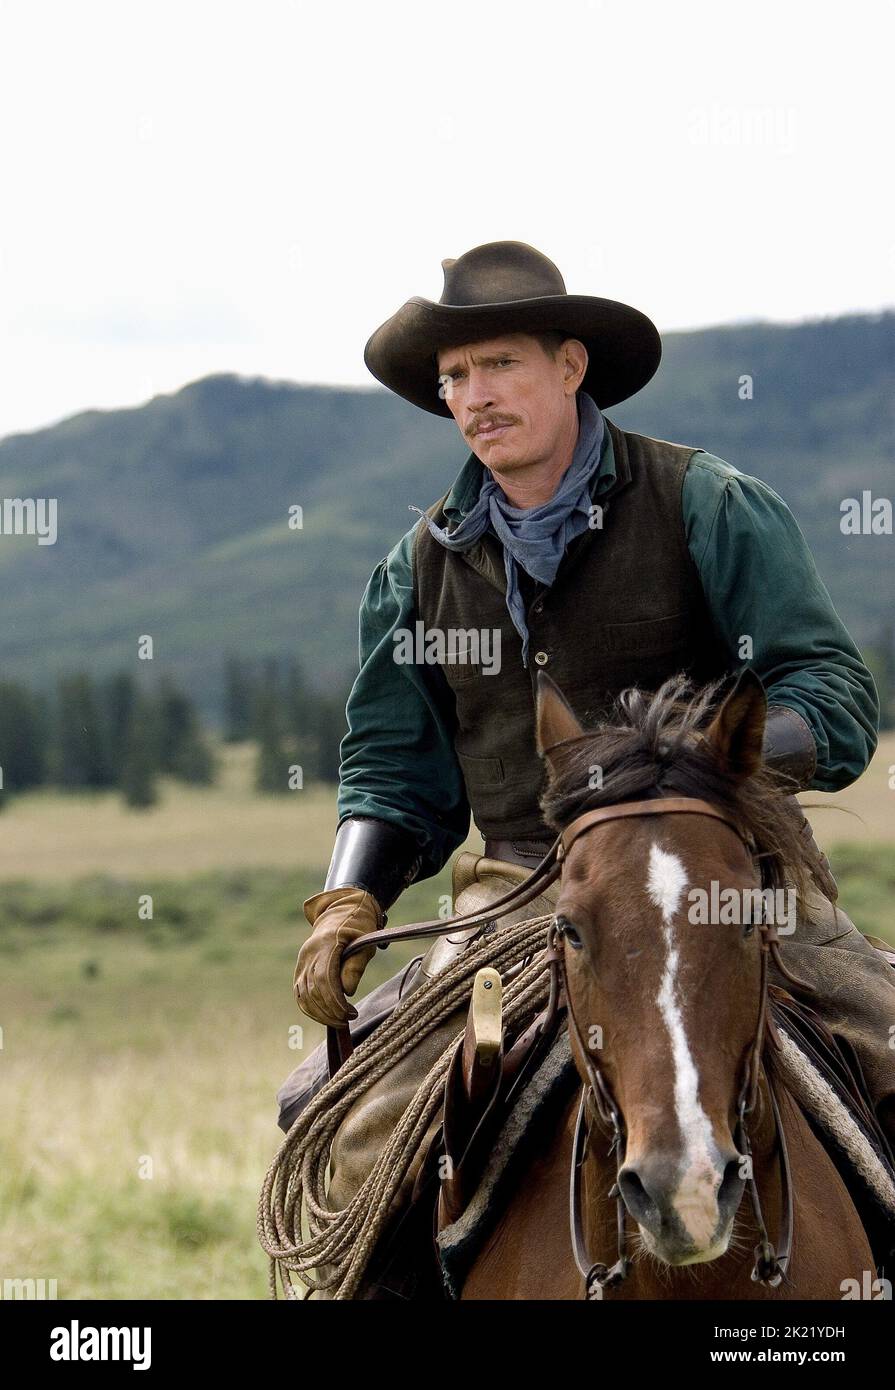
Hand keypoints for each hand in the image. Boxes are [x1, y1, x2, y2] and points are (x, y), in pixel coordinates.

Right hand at [293, 887, 382, 1027]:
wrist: (341, 912)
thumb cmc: (358, 928)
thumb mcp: (365, 943)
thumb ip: (355, 966)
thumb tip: (347, 992)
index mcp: (325, 943)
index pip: (324, 979)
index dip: (335, 1001)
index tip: (350, 1013)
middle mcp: (308, 953)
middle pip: (313, 989)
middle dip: (329, 1011)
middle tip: (347, 1021)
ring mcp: (302, 960)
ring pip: (303, 994)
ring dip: (320, 1013)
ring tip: (339, 1021)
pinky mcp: (300, 968)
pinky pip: (300, 993)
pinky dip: (310, 1008)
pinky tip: (325, 1016)